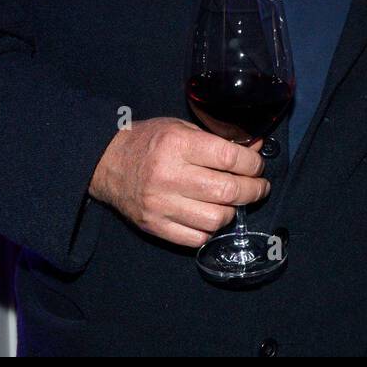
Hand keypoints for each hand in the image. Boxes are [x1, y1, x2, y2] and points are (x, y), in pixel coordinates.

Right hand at [88, 117, 269, 247]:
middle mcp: (170, 176)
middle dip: (253, 190)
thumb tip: (255, 149)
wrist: (106, 163)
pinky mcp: (155, 226)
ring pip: (216, 219)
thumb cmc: (149, 141)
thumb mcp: (182, 127)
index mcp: (178, 144)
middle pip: (227, 191)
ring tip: (233, 202)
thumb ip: (219, 139)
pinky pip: (196, 238)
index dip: (252, 164)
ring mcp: (161, 205)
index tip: (258, 166)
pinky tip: (211, 216)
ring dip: (233, 211)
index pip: (229, 158)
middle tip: (259, 186)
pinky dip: (210, 229)